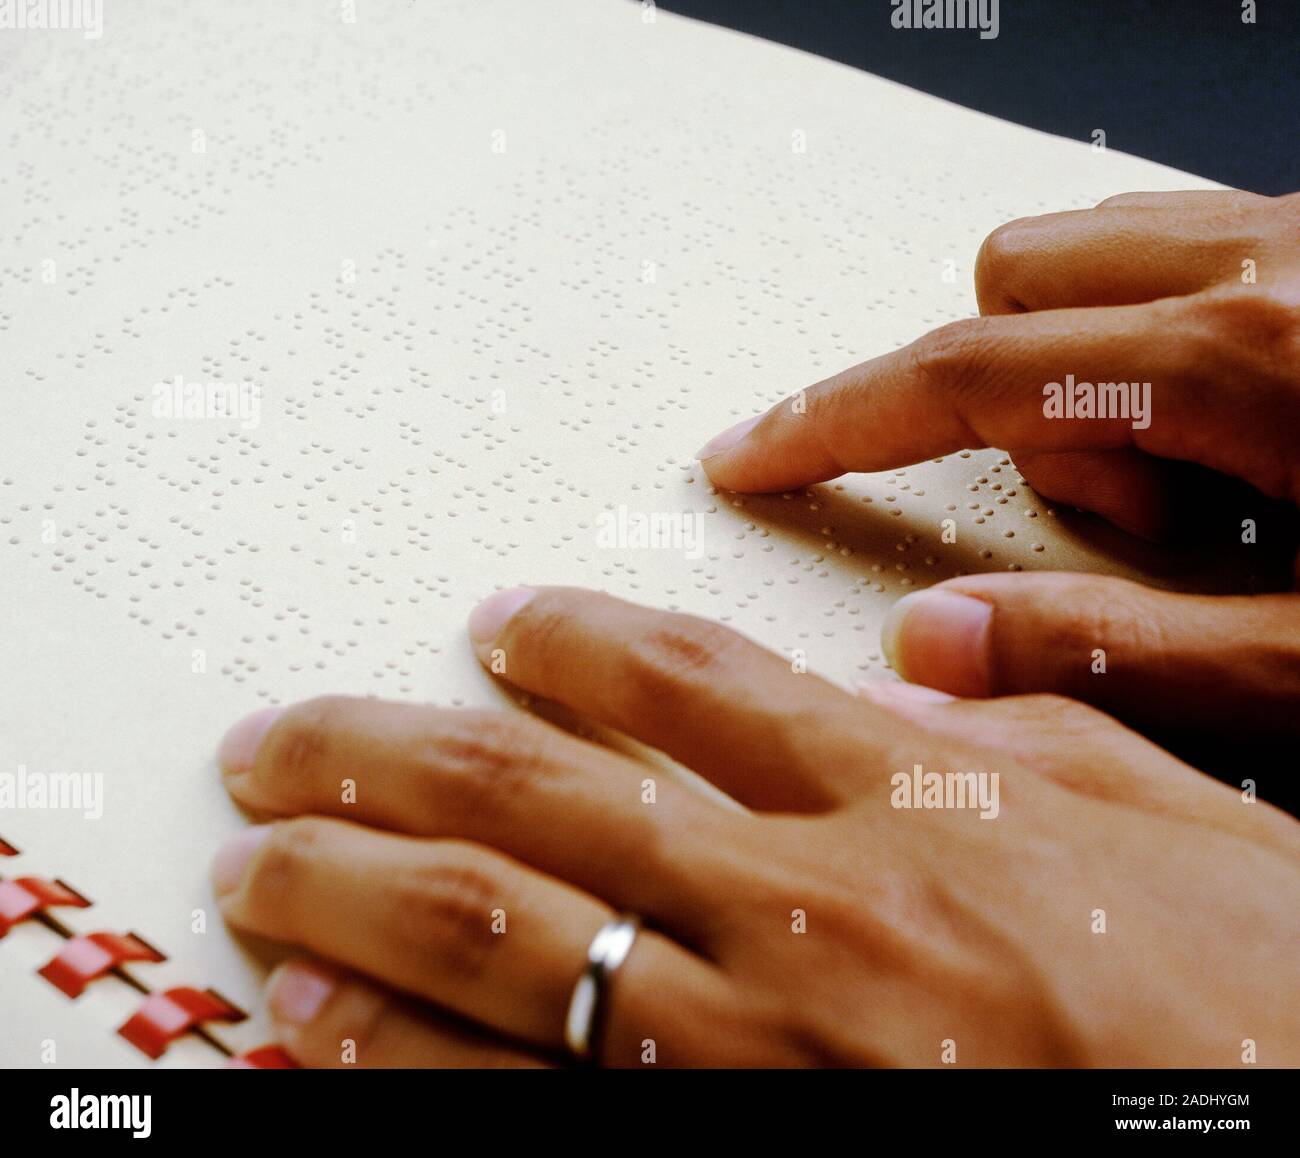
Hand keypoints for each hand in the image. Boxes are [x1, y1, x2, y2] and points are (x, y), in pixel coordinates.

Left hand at [213, 587, 1299, 1066]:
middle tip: (277, 747)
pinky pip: (537, 1097)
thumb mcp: (1163, 814)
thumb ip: (1022, 728)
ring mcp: (763, 1040)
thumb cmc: (1256, 983)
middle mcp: (811, 904)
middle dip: (380, 764)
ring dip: (354, 904)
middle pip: (538, 800)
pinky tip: (324, 1038)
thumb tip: (917, 674)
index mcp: (911, 796)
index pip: (690, 677)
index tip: (496, 621)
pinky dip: (412, 1062)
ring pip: (504, 946)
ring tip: (256, 878)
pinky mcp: (745, 1144)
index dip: (572, 640)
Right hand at [696, 190, 1299, 744]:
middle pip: (1011, 288)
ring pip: (1089, 252)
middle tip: (1129, 516)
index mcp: (1247, 359)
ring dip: (1079, 364)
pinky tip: (1240, 428)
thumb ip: (1116, 651)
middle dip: (1005, 404)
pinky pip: (1176, 247)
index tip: (751, 455)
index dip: (831, 421)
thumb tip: (931, 645)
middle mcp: (1269, 263)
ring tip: (1198, 479)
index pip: (959, 376)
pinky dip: (1150, 330)